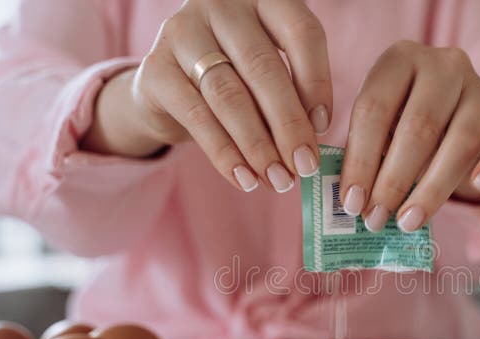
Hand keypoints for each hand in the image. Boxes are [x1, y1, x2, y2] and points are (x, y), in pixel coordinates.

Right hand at [82, 0, 331, 192]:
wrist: (167, 89)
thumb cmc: (236, 80)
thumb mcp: (269, 77)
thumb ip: (293, 97)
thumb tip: (314, 146)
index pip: (301, 33)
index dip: (318, 82)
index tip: (324, 127)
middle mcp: (221, 6)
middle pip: (263, 68)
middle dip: (288, 125)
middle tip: (304, 167)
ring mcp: (183, 33)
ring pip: (229, 95)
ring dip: (258, 146)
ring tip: (278, 180)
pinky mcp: (155, 69)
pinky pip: (196, 117)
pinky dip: (225, 154)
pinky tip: (245, 179)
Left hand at [339, 41, 479, 231]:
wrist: (451, 117)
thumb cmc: (402, 126)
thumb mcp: (378, 130)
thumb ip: (363, 153)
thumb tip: (350, 199)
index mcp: (400, 59)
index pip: (374, 108)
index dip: (360, 160)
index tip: (351, 202)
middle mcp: (444, 65)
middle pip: (419, 126)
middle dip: (393, 180)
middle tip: (376, 218)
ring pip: (461, 140)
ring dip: (433, 188)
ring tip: (408, 221)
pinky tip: (479, 185)